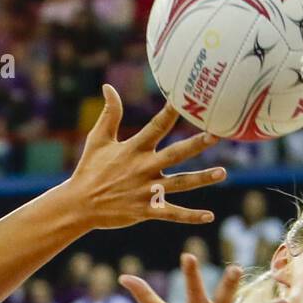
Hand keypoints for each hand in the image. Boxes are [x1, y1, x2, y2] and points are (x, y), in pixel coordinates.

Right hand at [64, 86, 225, 229]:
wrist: (79, 205)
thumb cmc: (90, 170)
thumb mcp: (98, 139)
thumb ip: (109, 114)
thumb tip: (108, 87)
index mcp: (134, 149)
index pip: (157, 126)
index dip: (172, 112)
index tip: (188, 98)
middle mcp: (143, 168)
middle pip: (175, 154)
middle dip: (196, 144)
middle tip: (216, 134)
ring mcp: (146, 191)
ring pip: (180, 184)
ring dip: (201, 179)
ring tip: (222, 173)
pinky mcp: (146, 210)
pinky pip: (172, 213)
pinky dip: (190, 216)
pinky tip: (209, 216)